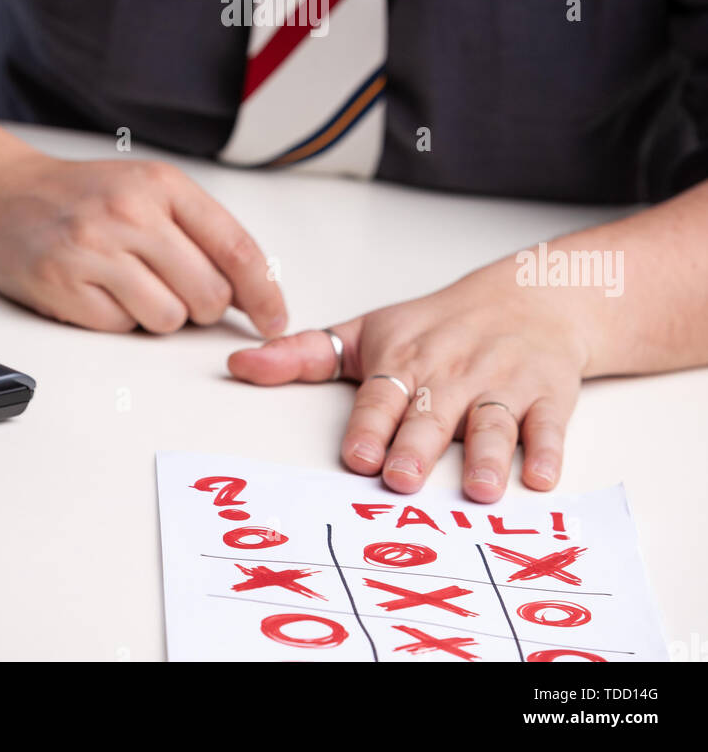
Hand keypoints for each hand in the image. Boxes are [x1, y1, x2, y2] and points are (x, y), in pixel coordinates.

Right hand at [0, 150, 286, 335]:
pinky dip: (117, 320)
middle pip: (208, 293)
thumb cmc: (86, 197)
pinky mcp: (62, 283)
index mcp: (164, 185)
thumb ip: (203, 233)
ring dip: (159, 314)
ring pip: (168, 318)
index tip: (273, 318)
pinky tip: (98, 290)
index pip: (236, 248)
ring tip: (130, 285)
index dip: (263, 292)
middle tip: (177, 290)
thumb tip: (255, 293)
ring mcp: (94, 248)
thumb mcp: (150, 190)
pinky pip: (120, 328)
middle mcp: (131, 212)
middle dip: (203, 306)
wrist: (3, 195)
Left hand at [227, 264, 590, 499]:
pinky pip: (550, 424)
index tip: (357, 454)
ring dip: (487, 454)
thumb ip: (304, 356)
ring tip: (479, 490)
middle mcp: (453, 370)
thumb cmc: (438, 326)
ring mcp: (503, 382)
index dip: (370, 423)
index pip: (383, 393)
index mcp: (406, 357)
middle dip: (418, 445)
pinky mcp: (549, 395)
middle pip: (434, 412)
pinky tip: (541, 477)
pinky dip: (547, 449)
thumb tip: (237, 364)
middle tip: (402, 479)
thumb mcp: (369, 333)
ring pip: (493, 420)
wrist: (530, 296)